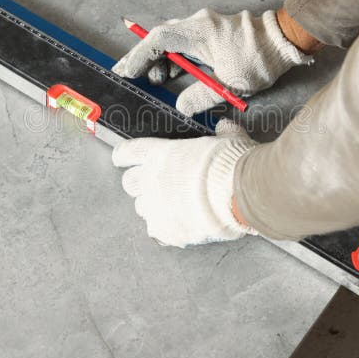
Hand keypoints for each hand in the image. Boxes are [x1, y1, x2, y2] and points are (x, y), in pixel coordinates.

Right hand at [112, 8, 313, 114]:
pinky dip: (175, 60)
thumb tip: (181, 106)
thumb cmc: (260, 60)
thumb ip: (201, 96)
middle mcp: (199, 25)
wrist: (285, 42)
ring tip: (152, 82)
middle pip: (160, 39)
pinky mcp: (211, 34)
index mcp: (199, 32)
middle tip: (125, 75)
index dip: (139, 56)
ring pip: (172, 43)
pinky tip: (170, 76)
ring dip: (160, 62)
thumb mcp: (230, 85)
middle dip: (142, 58)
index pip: (159, 40)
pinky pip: (185, 45)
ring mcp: (205, 28)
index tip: (126, 71)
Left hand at [112, 119, 257, 247]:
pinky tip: (179, 225)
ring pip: (141, 208)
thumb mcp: (228, 140)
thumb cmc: (230, 164)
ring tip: (172, 207)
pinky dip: (165, 228)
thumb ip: (222, 133)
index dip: (123, 156)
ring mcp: (154, 206)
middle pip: (129, 183)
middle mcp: (150, 179)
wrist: (236, 195)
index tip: (122, 159)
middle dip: (139, 183)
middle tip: (155, 185)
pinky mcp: (164, 229)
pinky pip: (156, 230)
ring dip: (152, 206)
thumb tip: (225, 127)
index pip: (127, 153)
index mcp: (160, 153)